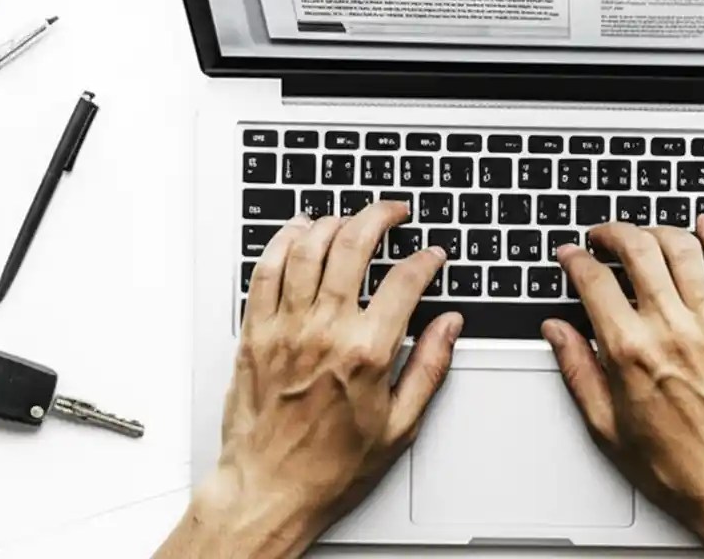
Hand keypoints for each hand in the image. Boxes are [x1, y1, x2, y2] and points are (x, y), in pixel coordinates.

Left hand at [158, 202, 462, 558]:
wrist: (269, 490)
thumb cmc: (329, 466)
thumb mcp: (399, 425)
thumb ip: (429, 367)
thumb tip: (449, 328)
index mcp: (365, 353)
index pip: (404, 282)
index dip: (425, 261)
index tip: (432, 257)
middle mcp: (324, 332)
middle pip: (352, 246)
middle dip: (379, 217)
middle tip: (393, 213)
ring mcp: (284, 328)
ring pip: (307, 248)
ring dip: (331, 223)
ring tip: (349, 219)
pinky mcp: (254, 333)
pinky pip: (264, 271)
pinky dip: (282, 242)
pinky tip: (297, 233)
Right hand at [544, 215, 703, 558]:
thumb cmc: (675, 464)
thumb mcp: (606, 425)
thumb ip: (577, 369)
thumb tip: (556, 331)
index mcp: (630, 351)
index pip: (595, 280)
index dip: (575, 259)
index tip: (570, 255)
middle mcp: (671, 329)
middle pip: (637, 250)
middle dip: (612, 232)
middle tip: (602, 236)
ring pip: (682, 248)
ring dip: (657, 230)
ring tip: (644, 235)